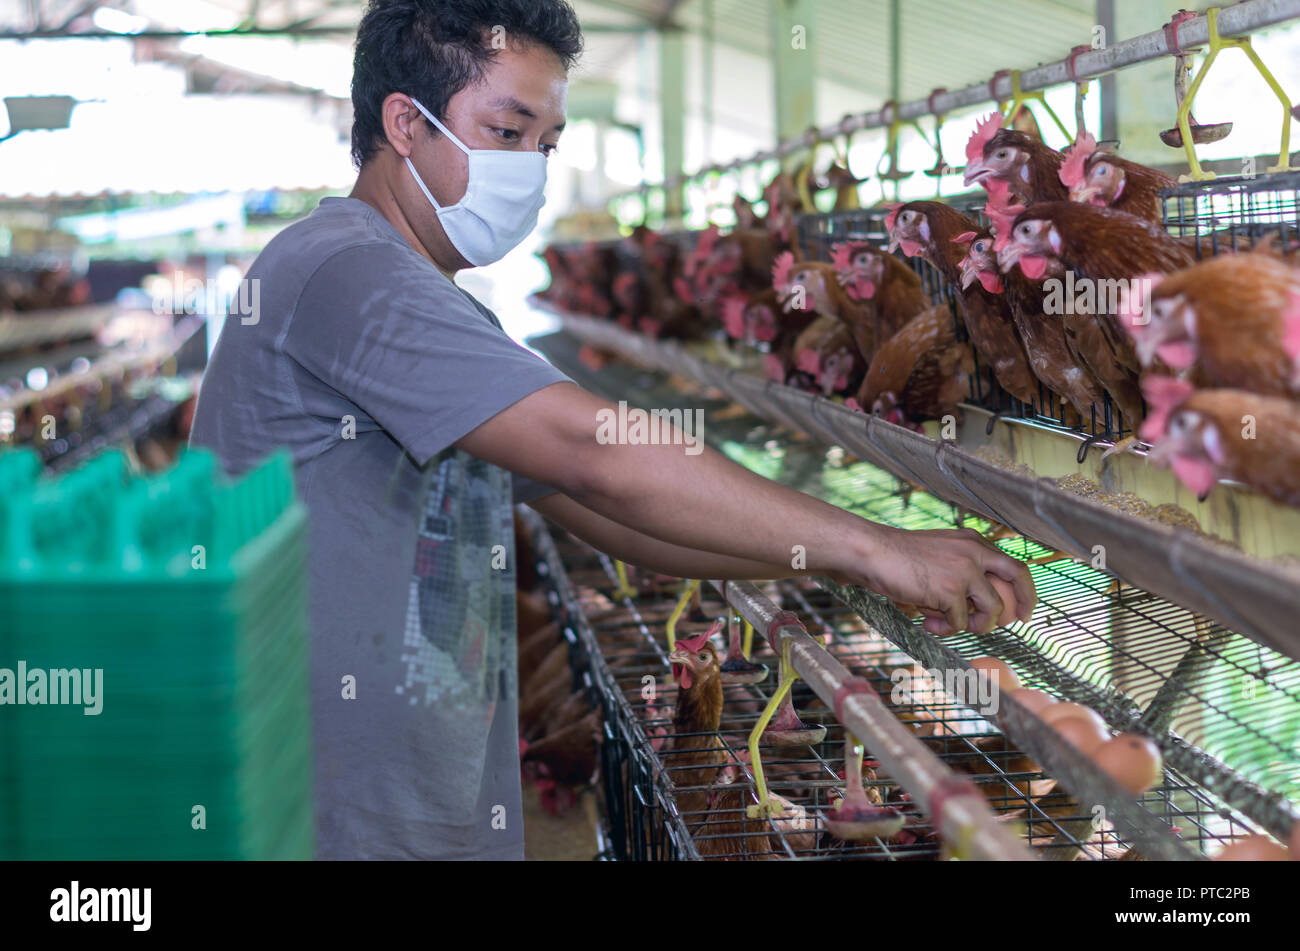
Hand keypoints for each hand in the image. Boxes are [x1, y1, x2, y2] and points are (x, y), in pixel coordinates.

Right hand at [845, 526, 1036, 635]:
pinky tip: (927, 622)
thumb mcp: (939, 552)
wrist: (873, 553)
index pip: (1012, 563)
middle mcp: (974, 553)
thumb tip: (974, 605)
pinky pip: (959, 622)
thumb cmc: (897, 556)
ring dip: (975, 625)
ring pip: (991, 609)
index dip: (1023, 587)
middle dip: (1024, 602)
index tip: (1022, 606)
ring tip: (949, 625)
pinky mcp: (950, 591)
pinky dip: (945, 629)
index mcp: (972, 542)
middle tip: (1017, 622)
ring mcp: (964, 571)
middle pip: (1018, 577)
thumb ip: (960, 569)